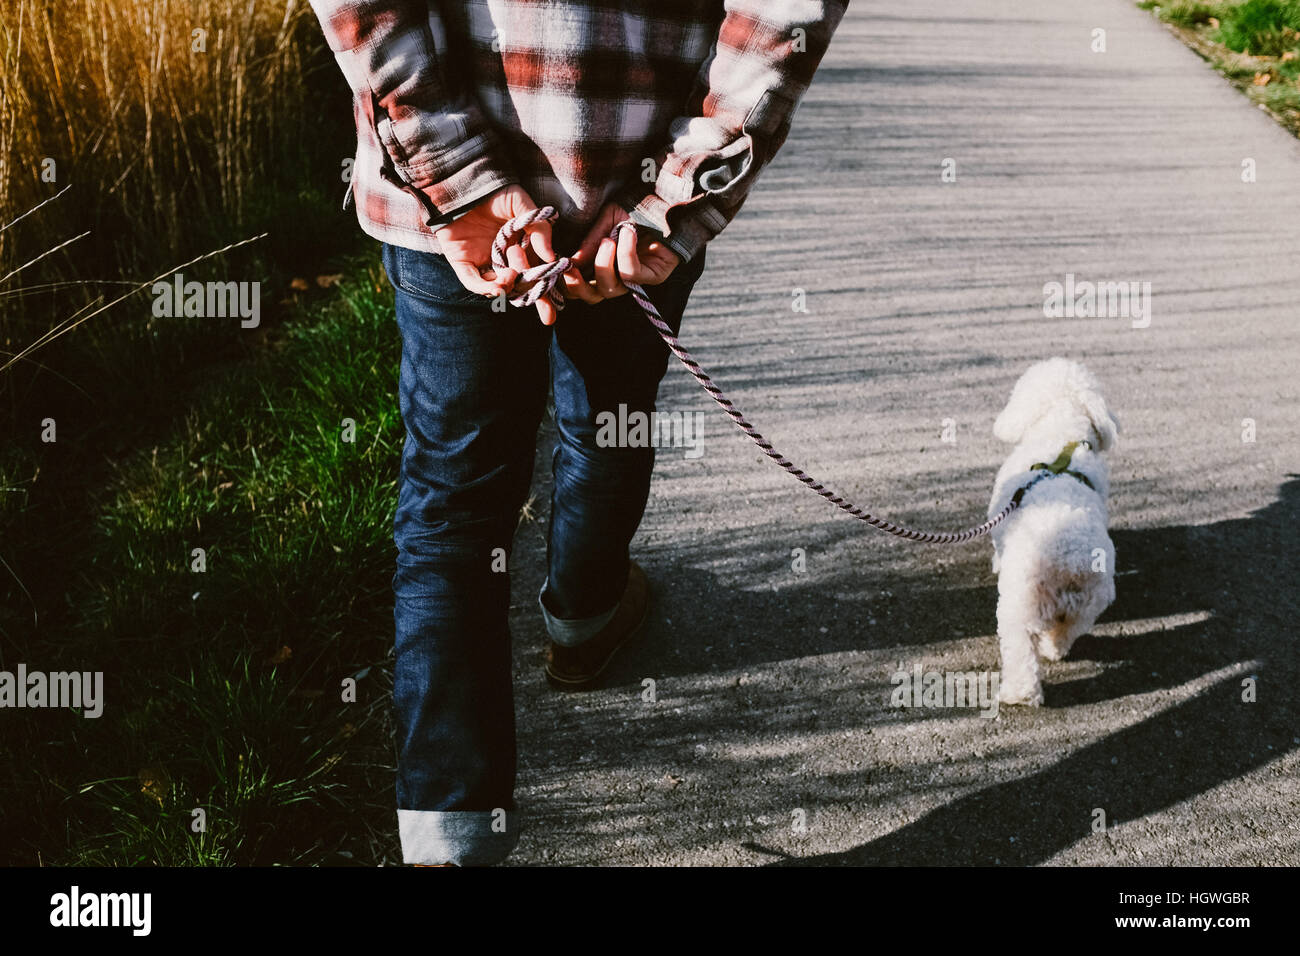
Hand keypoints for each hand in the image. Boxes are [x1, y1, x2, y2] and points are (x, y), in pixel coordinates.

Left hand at [434, 184, 560, 324]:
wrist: (463, 182)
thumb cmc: (495, 191)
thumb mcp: (523, 205)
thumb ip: (539, 228)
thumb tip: (551, 256)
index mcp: (521, 247)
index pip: (536, 274)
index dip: (546, 293)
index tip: (555, 310)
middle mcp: (503, 258)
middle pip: (520, 286)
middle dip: (531, 297)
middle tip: (541, 302)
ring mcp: (483, 262)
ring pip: (498, 287)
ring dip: (508, 288)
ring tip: (512, 276)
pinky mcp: (462, 262)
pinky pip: (473, 283)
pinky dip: (485, 288)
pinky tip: (496, 287)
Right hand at [562, 202, 680, 303]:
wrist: (668, 198)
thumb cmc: (636, 206)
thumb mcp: (606, 220)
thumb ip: (589, 241)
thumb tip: (570, 263)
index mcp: (603, 264)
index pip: (580, 286)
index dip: (566, 284)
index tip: (556, 268)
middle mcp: (618, 276)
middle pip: (592, 297)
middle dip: (577, 286)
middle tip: (570, 267)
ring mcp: (636, 279)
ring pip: (610, 289)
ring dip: (603, 264)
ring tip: (608, 239)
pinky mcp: (654, 276)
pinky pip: (631, 274)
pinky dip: (625, 253)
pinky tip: (628, 233)